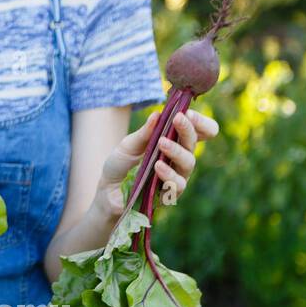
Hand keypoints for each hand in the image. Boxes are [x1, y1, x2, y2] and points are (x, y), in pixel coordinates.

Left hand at [93, 106, 219, 216]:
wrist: (106, 191)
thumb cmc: (120, 166)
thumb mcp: (128, 145)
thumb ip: (144, 133)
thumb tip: (157, 114)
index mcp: (173, 142)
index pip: (199, 131)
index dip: (199, 122)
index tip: (187, 112)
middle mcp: (178, 159)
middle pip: (194, 143)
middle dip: (188, 129)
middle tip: (178, 118)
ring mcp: (176, 176)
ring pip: (188, 163)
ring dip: (177, 150)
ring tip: (162, 142)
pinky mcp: (170, 194)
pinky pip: (177, 184)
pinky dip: (168, 174)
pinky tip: (158, 166)